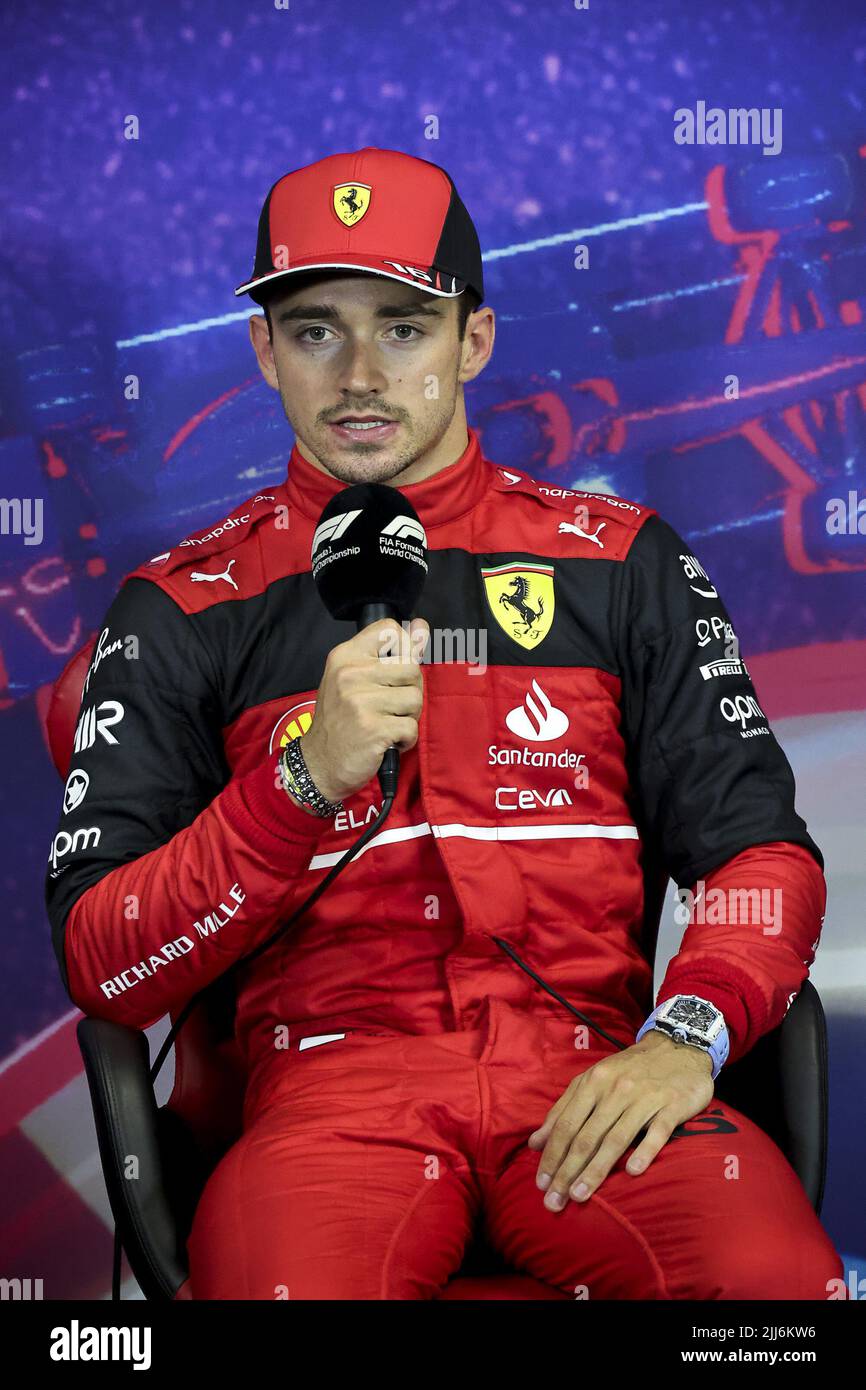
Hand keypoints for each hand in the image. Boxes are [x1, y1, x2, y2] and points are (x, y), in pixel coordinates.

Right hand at [300, 616, 428, 803]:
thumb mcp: (356, 679)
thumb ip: (392, 652)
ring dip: (408, 717)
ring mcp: (361, 701)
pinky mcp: (373, 729)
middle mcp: (351, 674)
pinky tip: (386, 741)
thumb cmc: (341, 720)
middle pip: (411, 668)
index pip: (389, 630)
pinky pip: (411, 727)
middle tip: (390, 707)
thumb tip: (421, 625)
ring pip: (415, 699)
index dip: (405, 647)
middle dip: (410, 691)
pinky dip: (405, 739)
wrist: (319, 763)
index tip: (398, 668)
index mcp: (346, 656)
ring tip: (386, 724)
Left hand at [527, 1030, 713, 1210]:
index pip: (566, 1124)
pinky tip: (632, 1172)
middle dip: (567, 1171)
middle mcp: (615, 1090)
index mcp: (593, 1083)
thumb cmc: (629, 1070)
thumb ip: (563, 1110)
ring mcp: (644, 1098)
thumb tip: (535, 1143)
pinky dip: (644, 1151)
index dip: (552, 1155)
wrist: (678, 1048)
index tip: (541, 1183)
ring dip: (596, 1170)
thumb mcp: (592, 1081)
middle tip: (554, 1202)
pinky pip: (657, 1132)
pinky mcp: (672, 1106)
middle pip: (587, 1136)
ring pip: (616, 1138)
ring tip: (579, 1196)